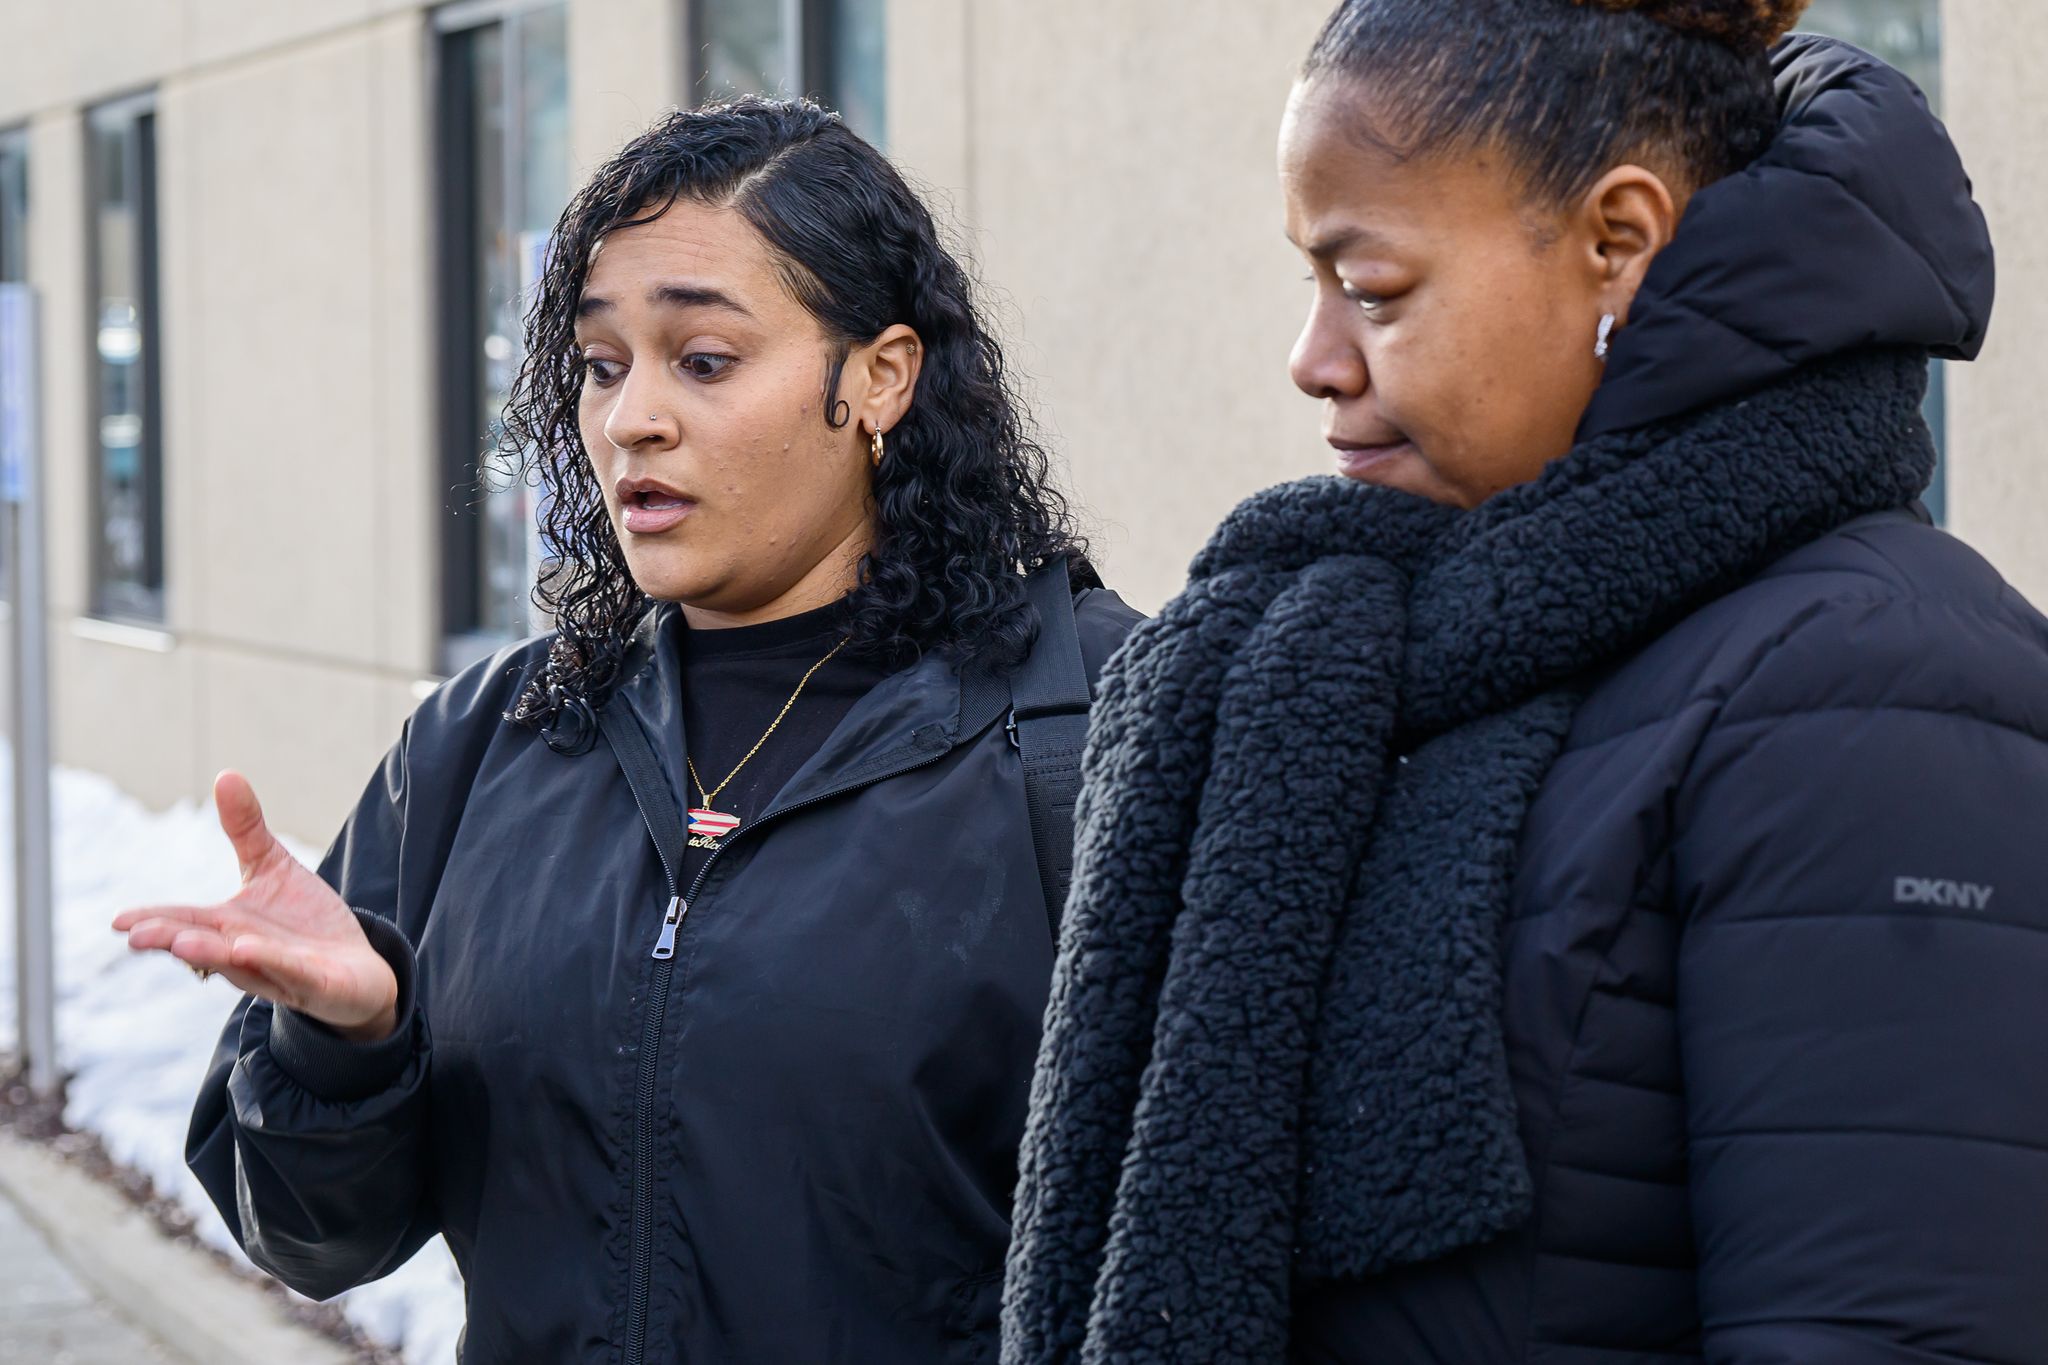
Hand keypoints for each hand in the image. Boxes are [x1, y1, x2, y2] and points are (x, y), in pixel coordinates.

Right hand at [113, 770, 400, 1042]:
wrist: (356, 967)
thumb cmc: (303, 919)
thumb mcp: (273, 867)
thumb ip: (246, 829)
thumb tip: (225, 774)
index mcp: (227, 927)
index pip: (185, 924)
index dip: (154, 922)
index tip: (119, 922)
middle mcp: (244, 954)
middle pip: (204, 947)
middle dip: (172, 940)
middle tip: (137, 936)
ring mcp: (279, 972)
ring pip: (242, 964)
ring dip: (212, 955)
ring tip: (183, 944)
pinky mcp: (317, 985)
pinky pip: (294, 974)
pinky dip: (274, 963)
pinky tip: (248, 950)